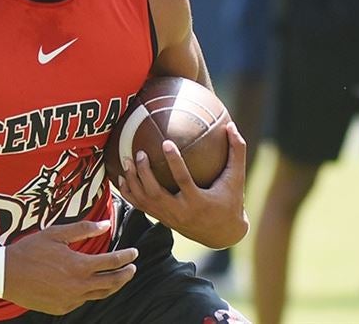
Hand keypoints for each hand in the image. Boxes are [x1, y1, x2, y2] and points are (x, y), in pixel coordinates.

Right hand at [2, 220, 136, 314]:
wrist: (6, 274)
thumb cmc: (30, 250)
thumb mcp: (56, 234)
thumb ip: (83, 229)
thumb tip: (106, 225)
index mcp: (79, 265)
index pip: (112, 262)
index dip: (126, 256)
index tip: (134, 252)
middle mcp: (79, 286)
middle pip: (112, 282)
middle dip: (126, 274)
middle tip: (132, 267)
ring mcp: (71, 299)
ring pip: (100, 294)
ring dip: (112, 286)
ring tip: (118, 278)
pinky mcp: (62, 308)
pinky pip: (83, 300)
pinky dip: (91, 292)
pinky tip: (91, 285)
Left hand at [115, 122, 247, 248]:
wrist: (222, 234)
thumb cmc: (231, 201)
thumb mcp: (237, 178)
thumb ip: (236, 152)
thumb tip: (231, 125)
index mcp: (198, 202)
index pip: (183, 180)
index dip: (174, 162)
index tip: (166, 143)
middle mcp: (180, 212)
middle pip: (155, 194)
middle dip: (144, 174)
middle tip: (139, 153)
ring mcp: (169, 217)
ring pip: (144, 201)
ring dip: (132, 181)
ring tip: (126, 161)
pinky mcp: (162, 219)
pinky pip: (140, 206)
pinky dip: (129, 192)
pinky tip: (121, 177)